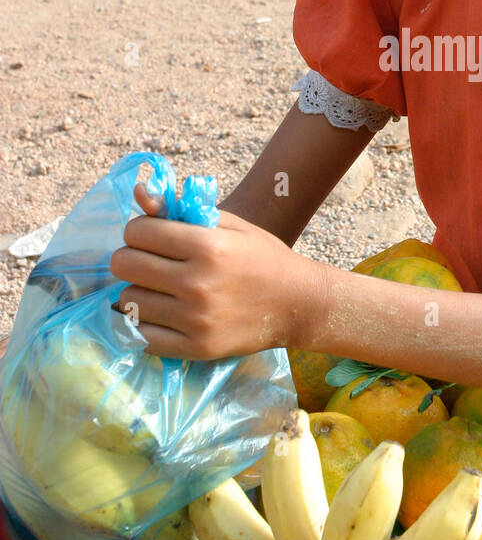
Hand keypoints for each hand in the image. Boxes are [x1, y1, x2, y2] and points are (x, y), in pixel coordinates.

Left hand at [108, 181, 320, 359]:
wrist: (298, 304)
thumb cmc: (262, 256)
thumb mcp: (229, 224)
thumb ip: (180, 209)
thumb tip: (138, 191)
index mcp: (207, 246)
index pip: (137, 232)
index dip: (140, 230)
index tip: (154, 237)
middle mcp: (197, 283)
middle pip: (125, 265)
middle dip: (133, 257)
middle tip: (151, 262)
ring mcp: (195, 319)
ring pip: (128, 299)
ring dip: (139, 290)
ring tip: (160, 289)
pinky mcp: (195, 347)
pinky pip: (140, 335)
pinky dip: (143, 322)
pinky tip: (160, 312)